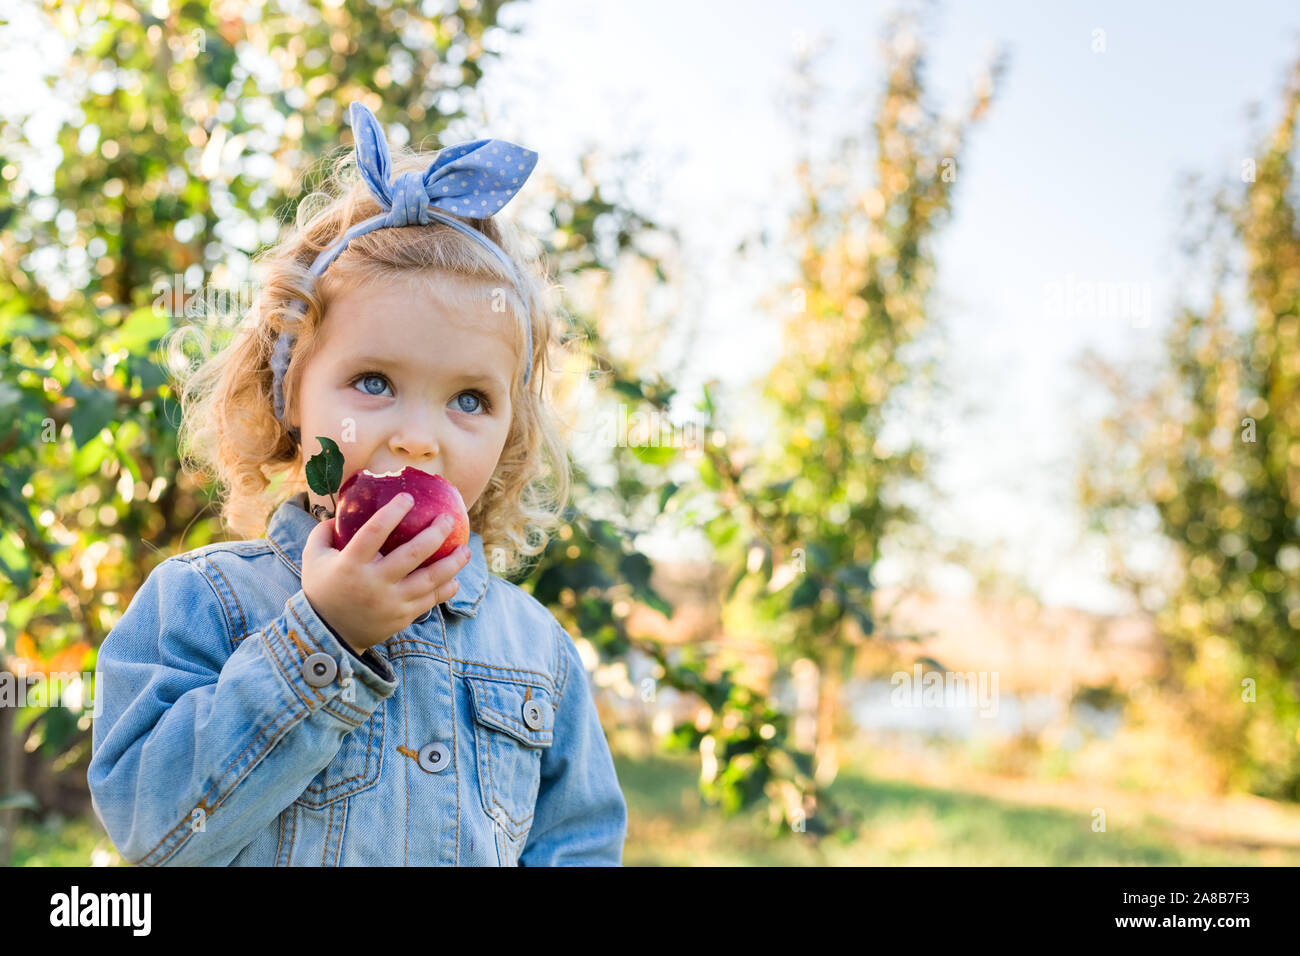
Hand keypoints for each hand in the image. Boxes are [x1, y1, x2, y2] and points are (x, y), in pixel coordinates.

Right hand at [301, 493, 470, 653]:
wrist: (327, 636)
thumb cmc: (321, 589)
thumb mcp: (313, 558)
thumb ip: (322, 532)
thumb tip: (340, 511)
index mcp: (351, 564)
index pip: (374, 532)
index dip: (393, 512)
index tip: (409, 498)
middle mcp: (374, 583)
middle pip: (412, 554)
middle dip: (435, 533)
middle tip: (448, 519)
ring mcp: (390, 602)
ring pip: (430, 580)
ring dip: (452, 563)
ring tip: (466, 549)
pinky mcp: (402, 617)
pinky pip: (430, 601)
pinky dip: (446, 589)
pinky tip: (455, 578)